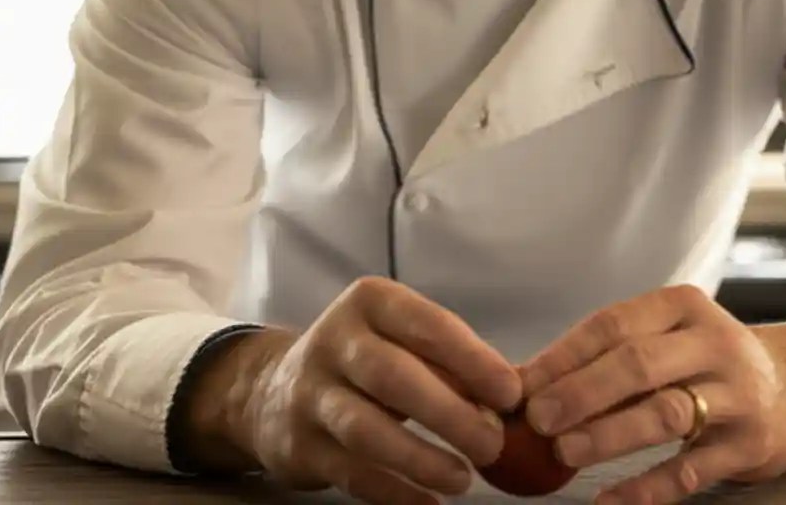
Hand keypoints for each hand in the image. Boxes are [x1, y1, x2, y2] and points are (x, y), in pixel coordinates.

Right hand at [182, 277, 522, 503]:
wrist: (273, 391)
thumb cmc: (368, 362)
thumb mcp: (403, 343)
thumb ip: (451, 364)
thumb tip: (509, 404)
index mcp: (372, 302)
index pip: (428, 325)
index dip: (473, 361)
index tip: (512, 396)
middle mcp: (335, 339)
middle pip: (393, 377)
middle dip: (450, 414)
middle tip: (492, 445)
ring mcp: (311, 392)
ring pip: (366, 429)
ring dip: (421, 459)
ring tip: (463, 480)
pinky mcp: (300, 444)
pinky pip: (351, 471)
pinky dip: (394, 492)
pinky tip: (428, 502)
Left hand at [517, 286, 785, 503]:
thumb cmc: (707, 363)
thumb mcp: (668, 339)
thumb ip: (607, 357)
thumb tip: (525, 385)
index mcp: (682, 307)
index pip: (613, 324)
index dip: (563, 356)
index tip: (523, 386)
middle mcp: (714, 343)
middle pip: (638, 363)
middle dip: (581, 392)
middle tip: (539, 420)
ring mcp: (737, 394)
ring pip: (666, 413)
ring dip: (610, 435)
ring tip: (566, 453)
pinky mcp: (750, 444)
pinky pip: (691, 470)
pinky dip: (647, 488)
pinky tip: (610, 499)